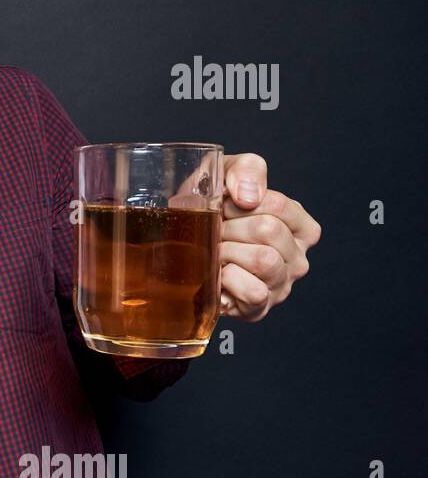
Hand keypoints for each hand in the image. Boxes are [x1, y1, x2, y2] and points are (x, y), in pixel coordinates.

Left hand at [218, 153, 320, 322]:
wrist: (176, 244)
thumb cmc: (207, 208)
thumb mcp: (223, 173)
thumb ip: (246, 168)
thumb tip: (248, 196)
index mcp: (299, 225)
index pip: (277, 205)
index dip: (238, 204)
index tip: (222, 208)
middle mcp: (298, 258)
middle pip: (269, 230)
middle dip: (231, 228)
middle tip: (215, 233)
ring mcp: (281, 286)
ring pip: (264, 260)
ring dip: (227, 252)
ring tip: (216, 253)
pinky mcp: (259, 309)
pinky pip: (253, 292)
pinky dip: (228, 281)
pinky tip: (218, 276)